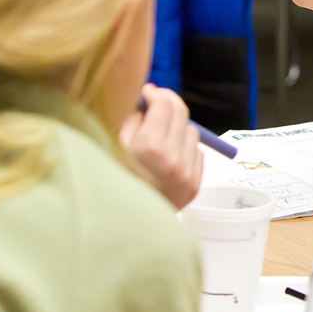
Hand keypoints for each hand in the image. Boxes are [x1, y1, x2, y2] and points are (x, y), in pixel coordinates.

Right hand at [119, 84, 202, 208]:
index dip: (156, 93)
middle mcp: (172, 159)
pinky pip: (196, 152)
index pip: (163, 105)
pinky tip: (169, 159)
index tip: (149, 92)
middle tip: (158, 102)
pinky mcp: (195, 184)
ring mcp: (187, 172)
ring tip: (161, 140)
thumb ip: (133, 120)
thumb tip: (147, 98)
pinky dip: (184, 149)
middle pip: (181, 113)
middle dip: (169, 103)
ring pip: (192, 131)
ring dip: (178, 129)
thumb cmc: (117, 179)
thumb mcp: (116, 146)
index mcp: (149, 148)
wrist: (128, 220)